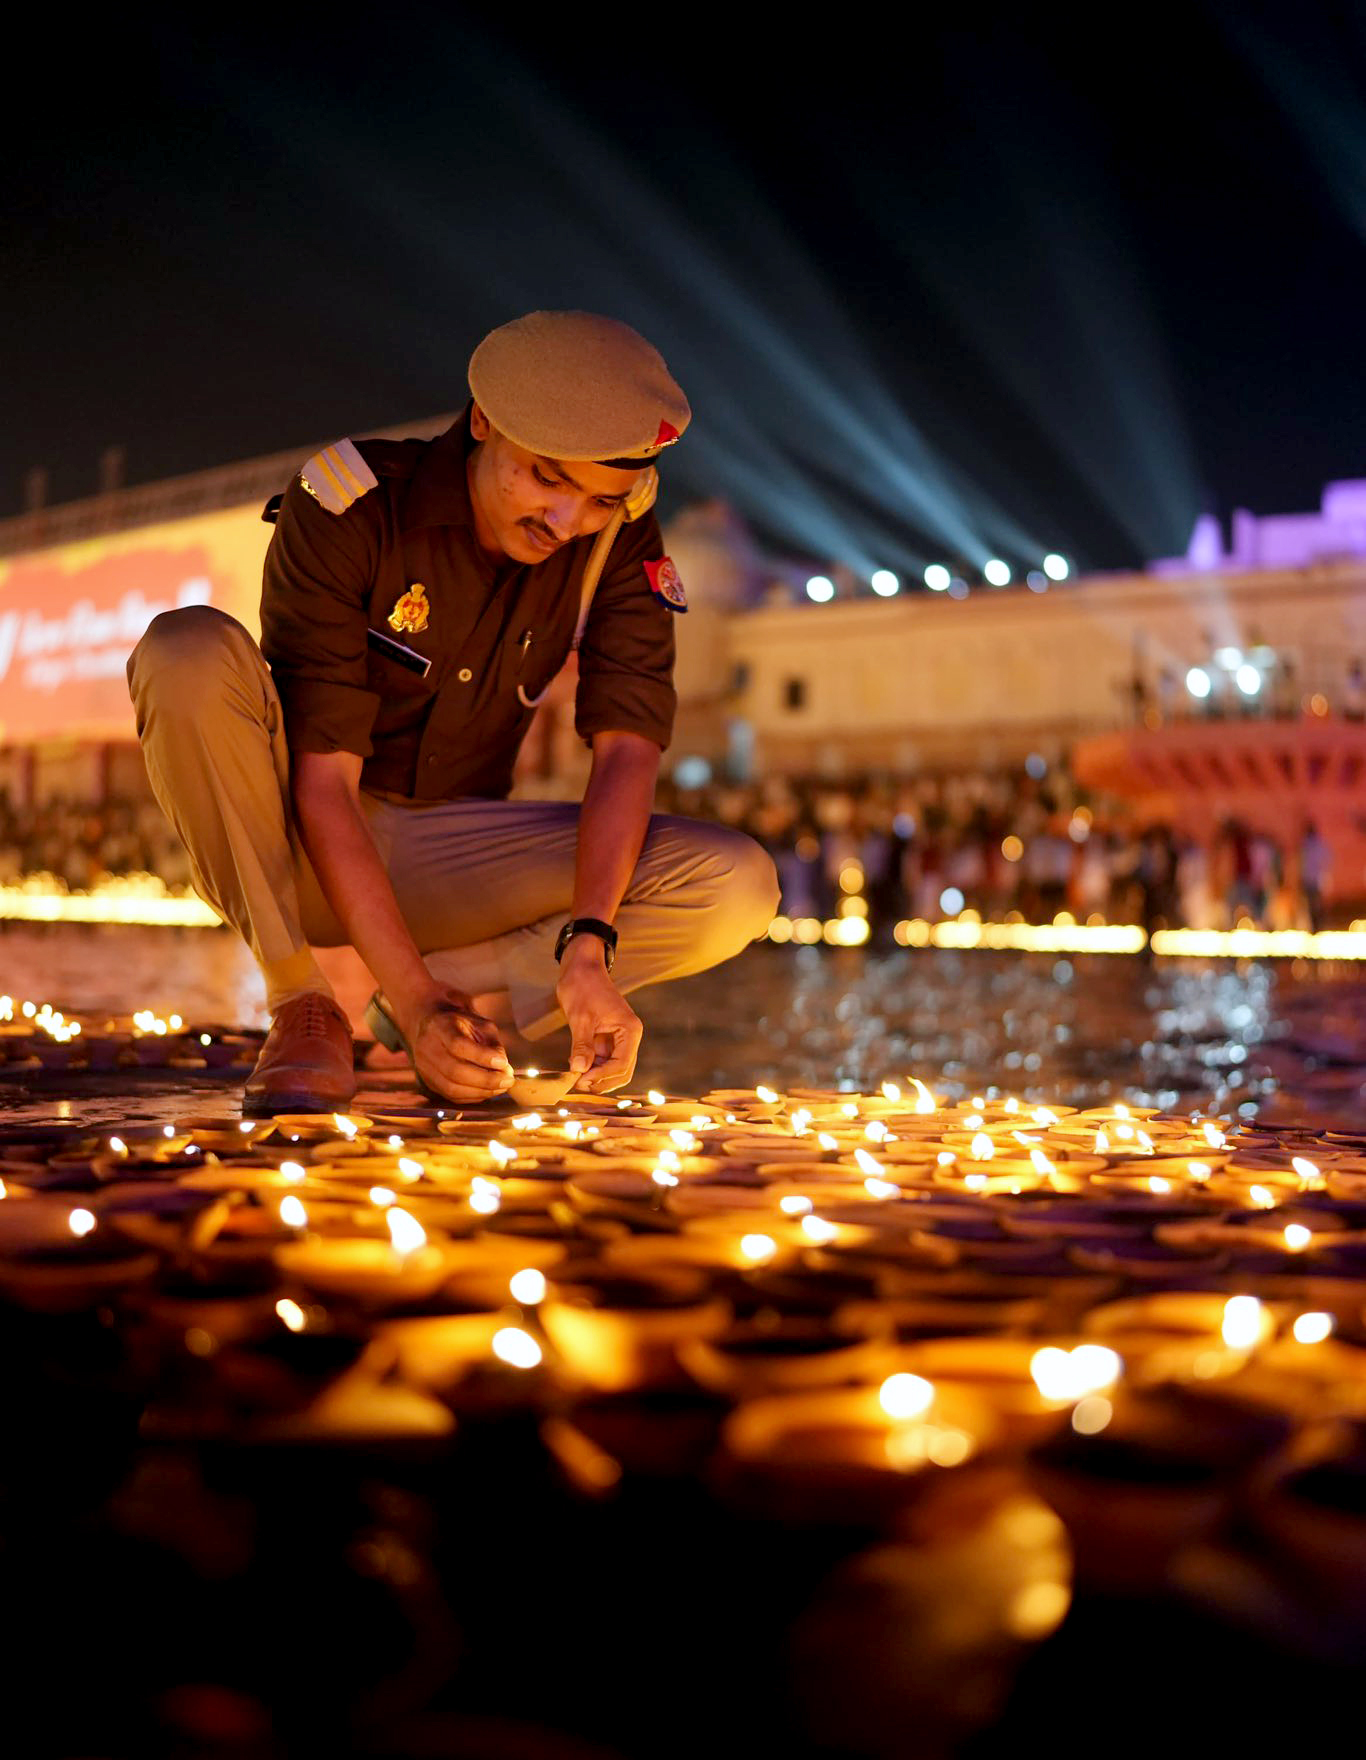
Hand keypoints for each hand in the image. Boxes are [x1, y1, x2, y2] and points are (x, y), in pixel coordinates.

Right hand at [399, 984, 512, 1102]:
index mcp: (440, 1027)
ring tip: (501, 1088)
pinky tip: (487, 1092)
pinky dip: (473, 1097)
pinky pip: (451, 1097)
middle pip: (454, 1070)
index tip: (503, 1063)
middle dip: (486, 1080)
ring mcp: (424, 1068)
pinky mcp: (428, 1082)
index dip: (482, 1057)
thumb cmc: (461, 1025)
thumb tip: (504, 1068)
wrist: (432, 1028)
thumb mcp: (480, 1025)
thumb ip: (492, 1044)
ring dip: (481, 1091)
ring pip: (452, 1088)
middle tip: (507, 1081)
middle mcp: (427, 1048)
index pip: (458, 1045)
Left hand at [556, 936, 641, 1092]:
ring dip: (597, 1076)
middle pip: (622, 1071)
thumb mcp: (580, 1018)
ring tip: (575, 1076)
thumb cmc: (583, 987)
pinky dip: (592, 1066)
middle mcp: (630, 1036)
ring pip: (614, 1068)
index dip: (601, 1077)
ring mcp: (620, 1038)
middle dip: (602, 1080)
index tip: (580, 1080)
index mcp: (630, 1030)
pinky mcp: (609, 1037)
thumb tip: (579, 1070)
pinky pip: (604, 1059)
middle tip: (578, 1084)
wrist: (581, 968)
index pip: (621, 1064)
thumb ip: (582, 1045)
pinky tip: (576, 1064)